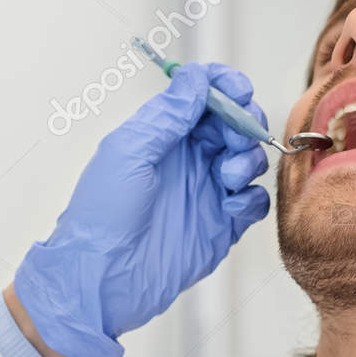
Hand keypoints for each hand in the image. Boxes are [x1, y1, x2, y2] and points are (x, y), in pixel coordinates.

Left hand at [13, 63, 269, 356]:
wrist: (102, 278)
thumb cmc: (101, 215)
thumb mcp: (129, 152)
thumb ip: (168, 114)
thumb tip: (197, 78)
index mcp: (162, 135)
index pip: (203, 96)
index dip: (225, 87)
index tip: (239, 92)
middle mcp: (187, 159)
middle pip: (234, 123)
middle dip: (244, 122)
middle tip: (235, 138)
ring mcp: (206, 191)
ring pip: (249, 158)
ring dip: (247, 159)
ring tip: (227, 178)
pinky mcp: (221, 225)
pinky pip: (254, 201)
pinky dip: (251, 198)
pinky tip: (230, 206)